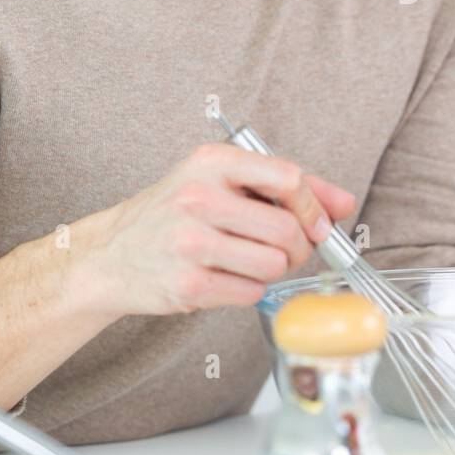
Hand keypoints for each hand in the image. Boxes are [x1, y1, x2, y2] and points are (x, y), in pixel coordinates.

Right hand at [68, 142, 356, 318]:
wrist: (110, 255)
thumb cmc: (173, 215)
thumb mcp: (221, 182)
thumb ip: (285, 188)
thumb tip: (343, 203)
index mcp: (211, 162)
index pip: (288, 177)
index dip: (314, 205)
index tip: (317, 223)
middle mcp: (198, 198)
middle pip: (287, 229)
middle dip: (298, 247)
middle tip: (283, 249)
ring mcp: (191, 243)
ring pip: (275, 265)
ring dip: (273, 270)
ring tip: (246, 261)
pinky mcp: (188, 285)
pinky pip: (252, 292)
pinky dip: (248, 289)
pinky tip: (223, 277)